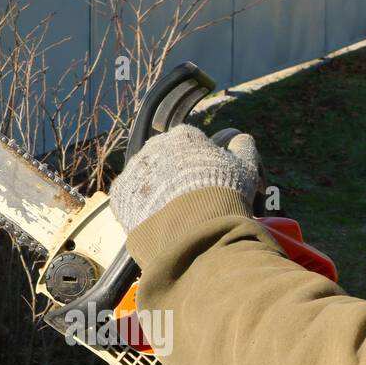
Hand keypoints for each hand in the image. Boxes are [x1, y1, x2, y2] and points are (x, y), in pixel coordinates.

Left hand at [109, 125, 260, 234]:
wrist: (195, 229)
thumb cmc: (224, 193)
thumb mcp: (245, 168)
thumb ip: (244, 147)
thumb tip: (241, 138)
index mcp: (184, 135)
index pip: (192, 144)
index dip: (204, 163)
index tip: (210, 180)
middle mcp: (154, 147)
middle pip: (167, 159)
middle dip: (178, 176)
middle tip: (193, 199)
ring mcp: (134, 170)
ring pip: (148, 179)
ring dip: (159, 191)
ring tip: (176, 213)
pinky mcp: (120, 195)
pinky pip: (131, 199)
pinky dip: (142, 208)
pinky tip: (158, 220)